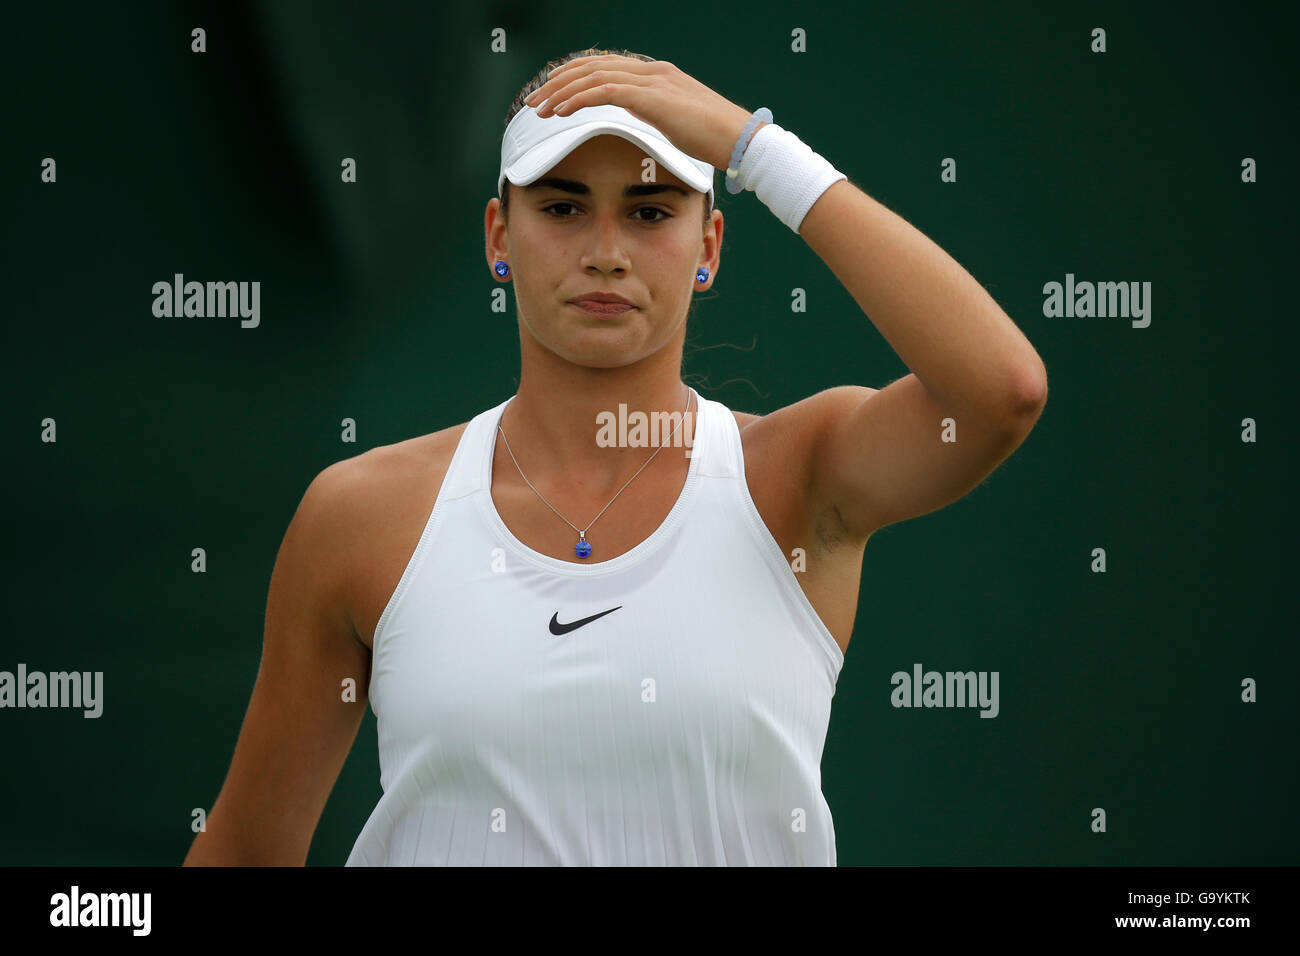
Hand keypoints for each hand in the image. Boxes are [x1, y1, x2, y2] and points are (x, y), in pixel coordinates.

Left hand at [523, 54, 762, 172]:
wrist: (740, 140)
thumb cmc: (715, 141)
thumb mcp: (678, 125)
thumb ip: (656, 117)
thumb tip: (639, 123)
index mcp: (658, 76)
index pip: (607, 67)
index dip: (575, 77)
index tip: (553, 93)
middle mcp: (652, 71)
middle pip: (593, 67)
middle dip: (559, 83)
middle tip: (535, 101)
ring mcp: (651, 81)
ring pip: (593, 77)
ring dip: (561, 93)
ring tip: (540, 109)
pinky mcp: (650, 97)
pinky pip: (603, 92)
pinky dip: (578, 99)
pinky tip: (561, 111)